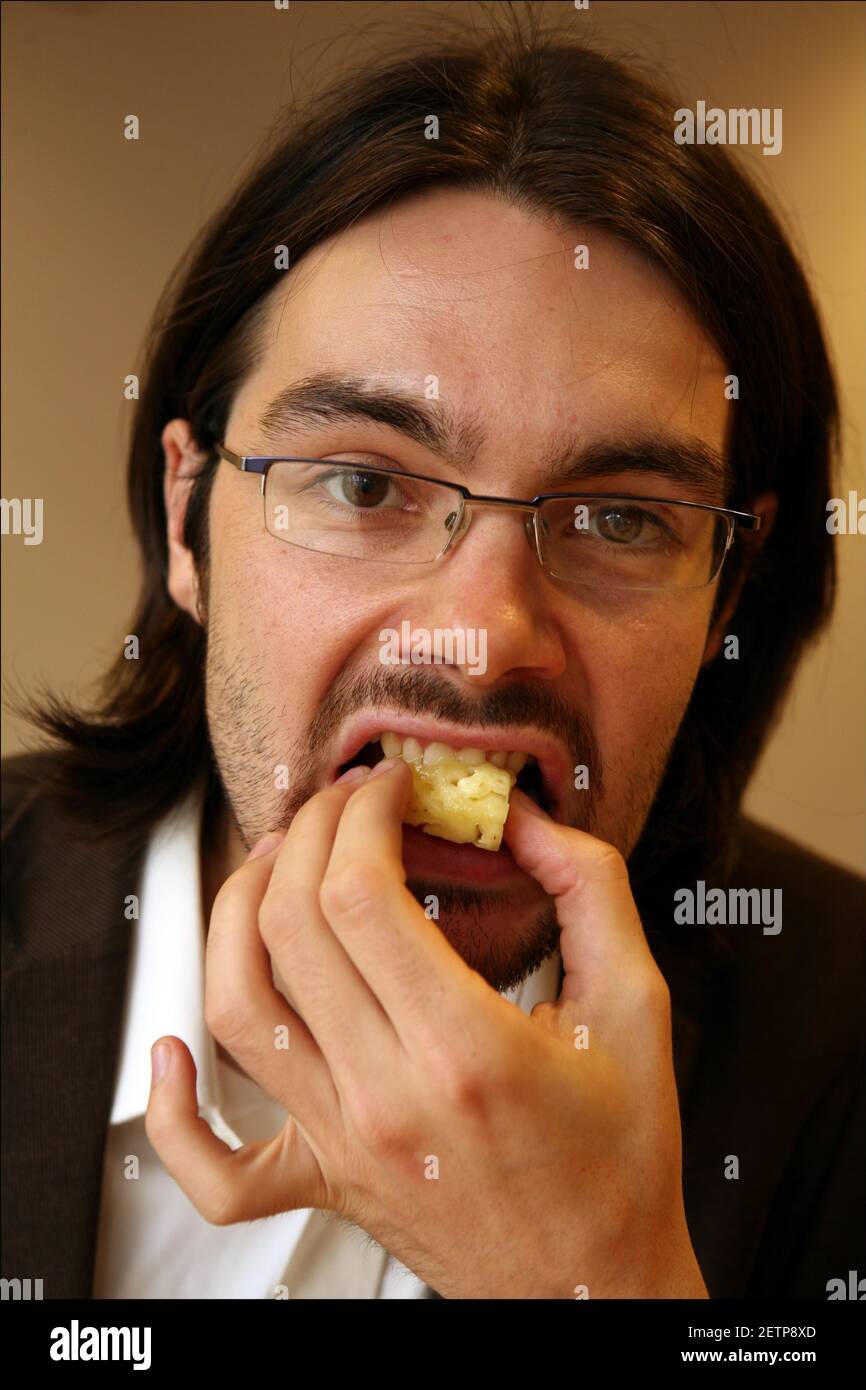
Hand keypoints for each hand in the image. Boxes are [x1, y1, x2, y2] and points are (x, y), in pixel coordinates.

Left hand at [145, 759, 707, 1297]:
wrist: (592, 1288)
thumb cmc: (620, 1156)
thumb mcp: (638, 1004)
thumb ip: (590, 889)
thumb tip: (525, 816)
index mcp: (468, 1050)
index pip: (360, 896)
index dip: (364, 815)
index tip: (391, 788)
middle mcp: (387, 1097)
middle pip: (290, 927)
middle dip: (312, 833)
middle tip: (348, 804)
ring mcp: (343, 1145)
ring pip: (237, 1007)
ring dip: (236, 912)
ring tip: (275, 864)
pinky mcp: (323, 1182)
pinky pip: (214, 1166)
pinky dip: (175, 1110)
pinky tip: (174, 1051)